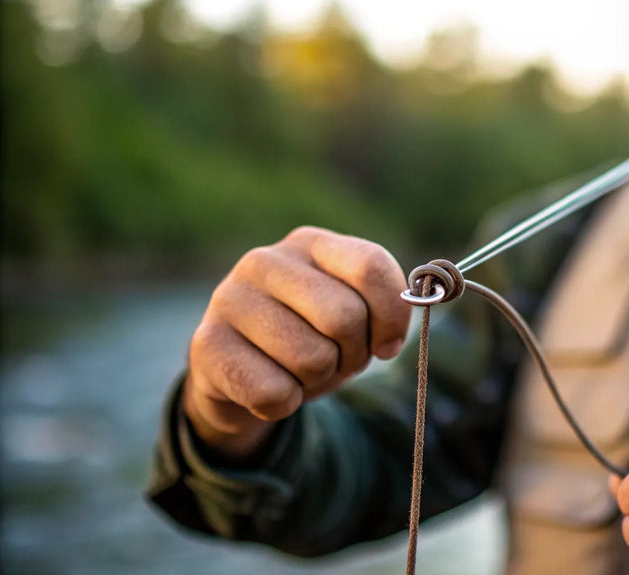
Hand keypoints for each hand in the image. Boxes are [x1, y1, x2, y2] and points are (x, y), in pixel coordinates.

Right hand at [183, 226, 410, 459]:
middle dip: (352, 355)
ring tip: (297, 371)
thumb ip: (383, 309)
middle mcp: (265, 261)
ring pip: (312, 358)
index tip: (386, 345)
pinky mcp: (205, 345)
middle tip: (334, 360)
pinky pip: (274, 392)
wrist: (239, 375)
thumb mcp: (353, 318)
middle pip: (345, 317)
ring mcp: (229, 299)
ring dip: (317, 381)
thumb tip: (402, 327)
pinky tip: (268, 388)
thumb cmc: (310, 339)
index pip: (371, 267)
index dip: (392, 316)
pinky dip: (285, 404)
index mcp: (311, 244)